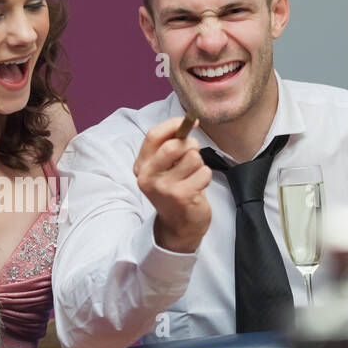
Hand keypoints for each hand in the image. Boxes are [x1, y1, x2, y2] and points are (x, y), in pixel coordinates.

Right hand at [134, 115, 211, 252]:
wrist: (179, 226)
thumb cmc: (175, 190)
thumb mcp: (164, 168)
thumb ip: (171, 145)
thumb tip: (189, 122)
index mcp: (141, 166)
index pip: (153, 135)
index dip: (174, 124)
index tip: (190, 122)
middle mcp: (148, 177)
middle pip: (174, 145)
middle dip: (190, 146)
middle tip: (192, 155)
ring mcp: (164, 188)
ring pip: (192, 158)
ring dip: (199, 164)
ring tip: (193, 176)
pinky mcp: (181, 196)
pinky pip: (203, 172)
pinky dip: (205, 177)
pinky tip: (197, 188)